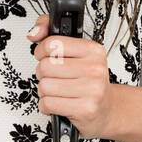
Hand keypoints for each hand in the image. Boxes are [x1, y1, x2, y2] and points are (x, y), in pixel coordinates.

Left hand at [27, 13, 119, 140]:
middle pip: (45, 66)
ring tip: (58, 91)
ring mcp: (92, 89)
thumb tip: (34, 33)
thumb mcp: (76, 53)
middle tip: (55, 77)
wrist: (107, 108)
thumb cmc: (88, 80)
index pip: (53, 43)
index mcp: (93, 50)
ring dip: (45, 91)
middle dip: (43, 74)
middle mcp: (95, 68)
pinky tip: (59, 103)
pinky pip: (47, 104)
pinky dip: (47, 106)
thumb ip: (51, 35)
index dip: (41, 51)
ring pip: (44, 86)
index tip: (45, 56)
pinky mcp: (85, 109)